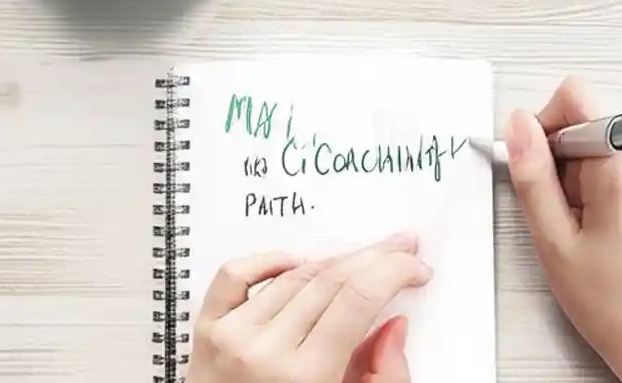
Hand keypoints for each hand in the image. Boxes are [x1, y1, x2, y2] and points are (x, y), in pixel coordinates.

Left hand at [186, 234, 431, 382]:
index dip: (394, 271)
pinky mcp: (208, 330)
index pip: (359, 298)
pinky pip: (236, 275)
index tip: (413, 268)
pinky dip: (268, 260)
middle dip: (376, 257)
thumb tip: (394, 327)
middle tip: (398, 250)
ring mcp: (233, 337)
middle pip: (332, 278)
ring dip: (333, 261)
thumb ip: (384, 377)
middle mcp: (265, 353)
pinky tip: (293, 262)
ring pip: (293, 273)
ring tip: (355, 264)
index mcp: (306, 378)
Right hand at [505, 78, 621, 382]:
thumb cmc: (620, 307)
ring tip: (577, 234)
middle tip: (555, 215)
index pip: (574, 97)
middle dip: (555, 162)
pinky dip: (590, 197)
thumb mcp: (555, 243)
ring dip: (572, 184)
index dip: (542, 125)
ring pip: (592, 153)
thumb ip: (532, 177)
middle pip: (582, 124)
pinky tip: (593, 237)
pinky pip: (610, 173)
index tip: (531, 165)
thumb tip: (516, 125)